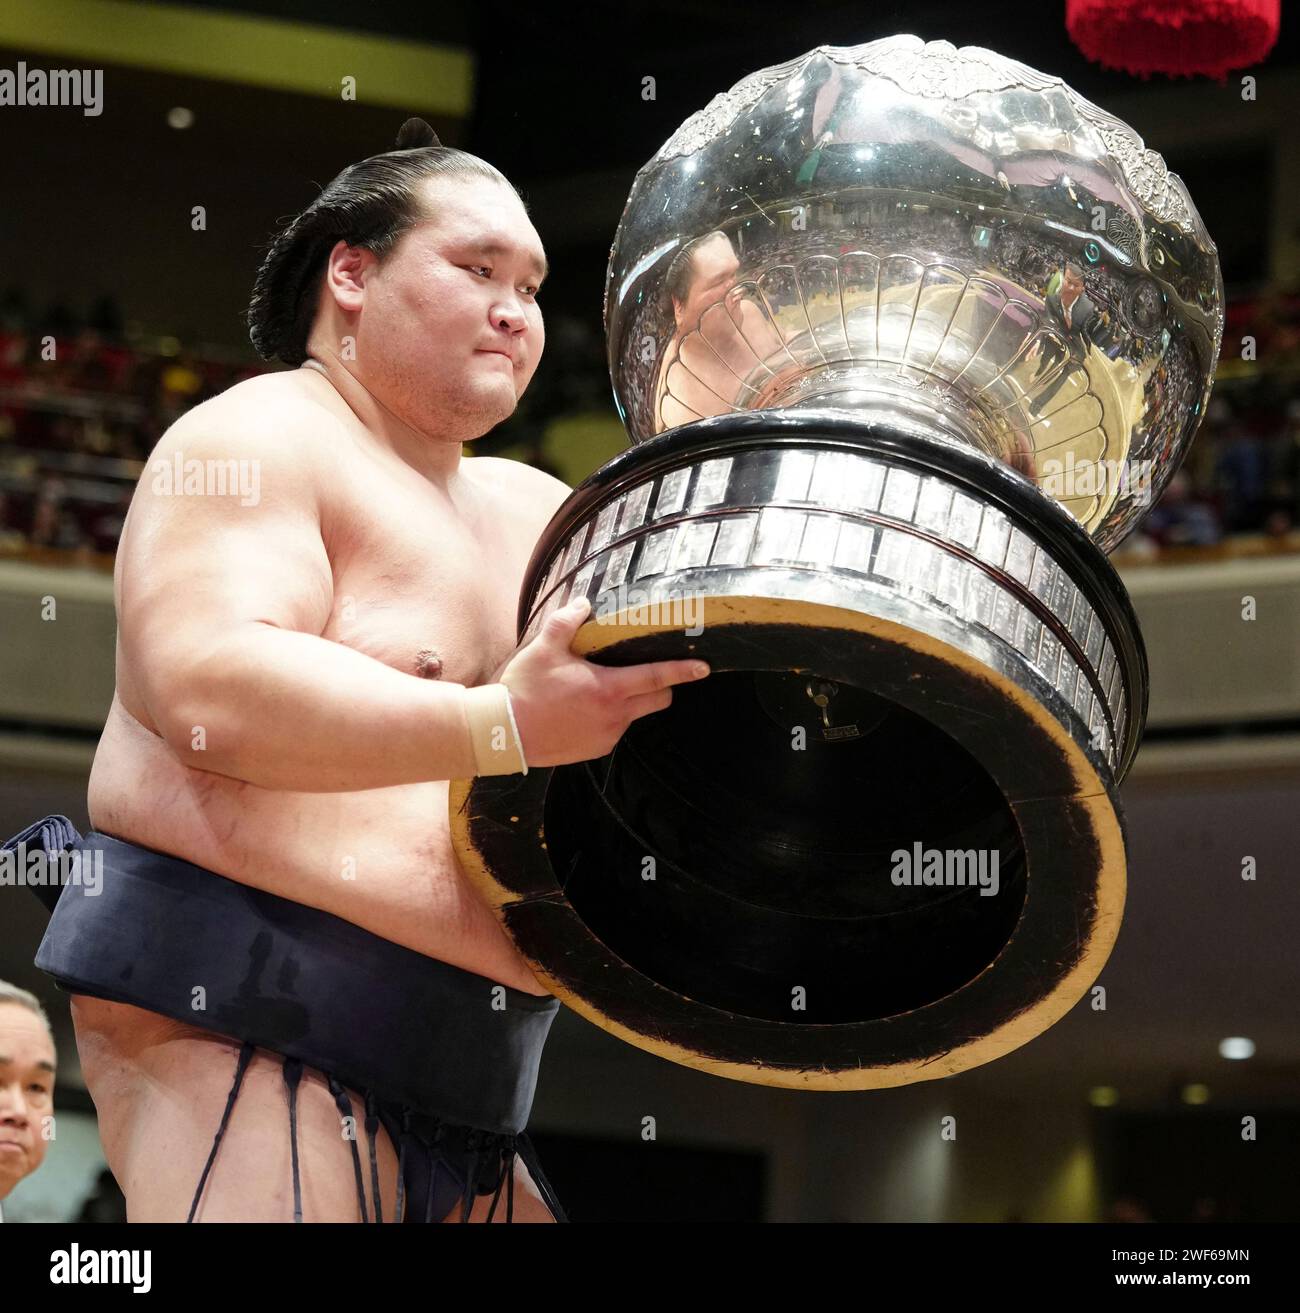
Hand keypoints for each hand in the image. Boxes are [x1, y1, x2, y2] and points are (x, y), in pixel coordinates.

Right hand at [497, 596, 709, 766]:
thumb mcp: (543, 648)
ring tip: (600, 689)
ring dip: (630, 701)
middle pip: (658, 701)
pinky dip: (610, 717)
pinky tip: (584, 709)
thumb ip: (567, 622)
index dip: (682, 671)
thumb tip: (584, 604)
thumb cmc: (524, 689)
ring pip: (635, 715)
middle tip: (646, 673)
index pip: (656, 678)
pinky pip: (615, 730)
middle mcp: (614, 716)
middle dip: (662, 687)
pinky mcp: (595, 750)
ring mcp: (606, 736)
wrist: (504, 734)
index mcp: (607, 689)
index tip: (704, 668)